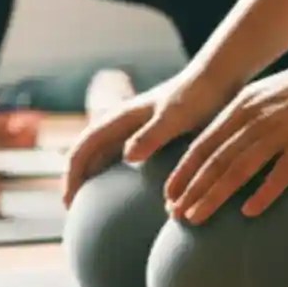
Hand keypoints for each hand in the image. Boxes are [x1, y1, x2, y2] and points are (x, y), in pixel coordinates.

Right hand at [63, 71, 236, 207]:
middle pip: (89, 150)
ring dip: (92, 174)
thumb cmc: (199, 97)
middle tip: (72, 208)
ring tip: (90, 203)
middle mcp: (124, 121)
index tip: (70, 201)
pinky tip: (123, 189)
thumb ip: (152, 135)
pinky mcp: (152, 132)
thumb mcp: (175, 117)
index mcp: (123, 117)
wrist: (218, 78)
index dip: (74, 174)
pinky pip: (121, 154)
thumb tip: (126, 156)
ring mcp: (137, 126)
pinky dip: (112, 172)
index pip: (86, 145)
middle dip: (76, 177)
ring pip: (103, 152)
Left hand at [163, 62, 287, 224]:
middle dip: (191, 189)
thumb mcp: (262, 94)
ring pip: (238, 169)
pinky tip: (248, 212)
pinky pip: (280, 173)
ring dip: (214, 196)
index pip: (202, 144)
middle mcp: (254, 119)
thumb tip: (218, 141)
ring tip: (197, 217)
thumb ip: (240, 116)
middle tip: (175, 214)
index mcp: (241, 107)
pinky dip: (262, 193)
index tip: (169, 194)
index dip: (183, 171)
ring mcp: (280, 131)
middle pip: (214, 160)